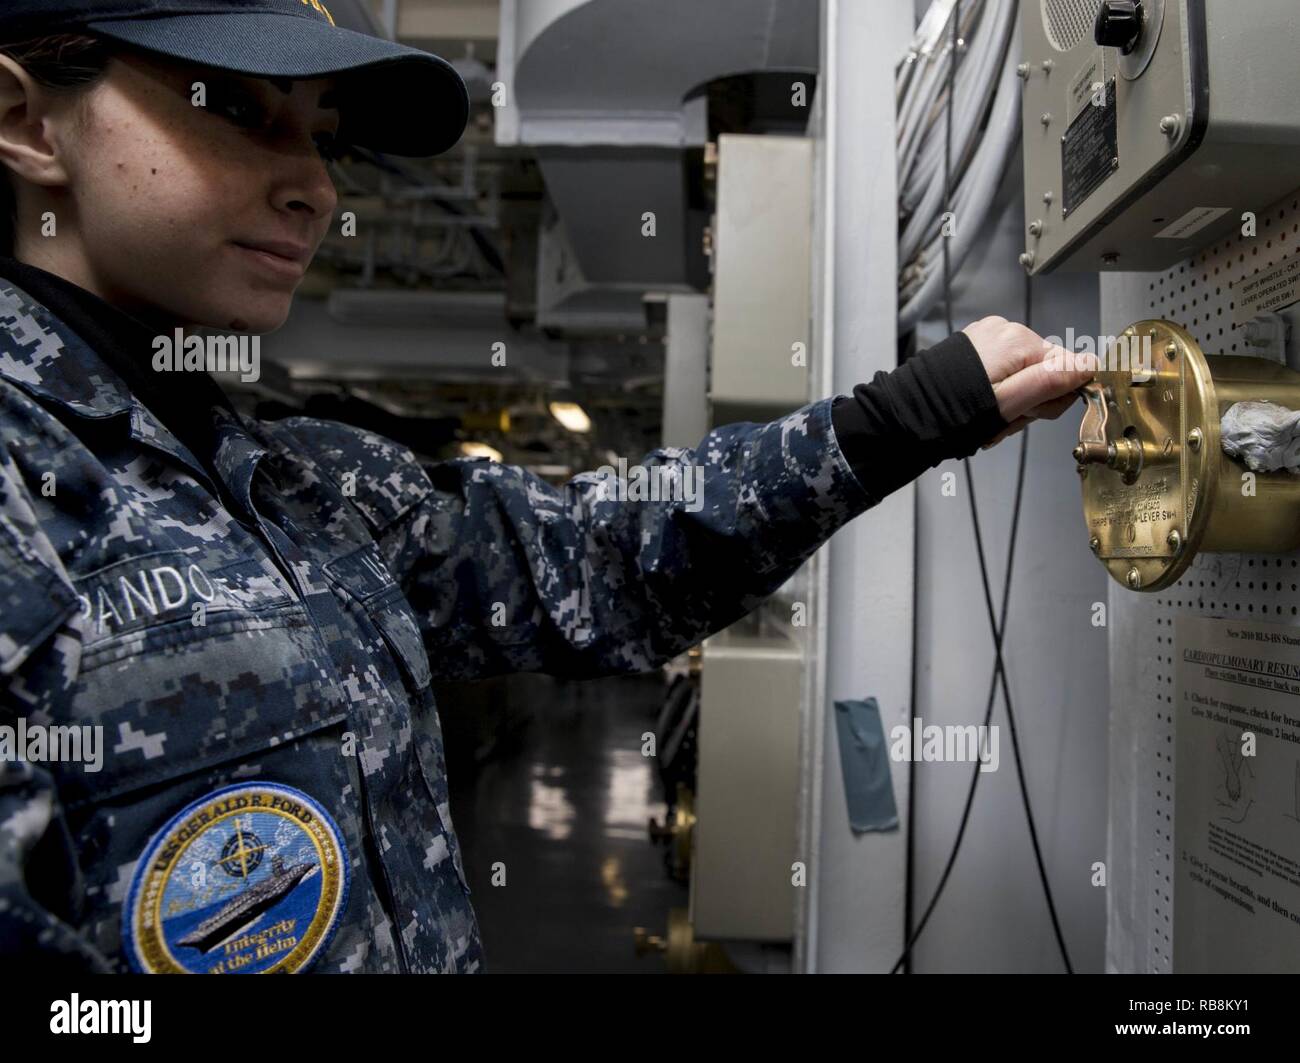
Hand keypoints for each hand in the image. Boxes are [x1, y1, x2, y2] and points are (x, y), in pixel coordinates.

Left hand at [962, 316, 1097, 448]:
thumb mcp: (1011, 403)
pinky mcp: (976, 347)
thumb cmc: (954, 412)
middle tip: (1006, 418)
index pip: (1069, 367)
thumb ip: (1052, 381)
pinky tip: (981, 404)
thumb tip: (1089, 365)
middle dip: (1031, 401)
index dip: (1055, 398)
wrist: (910, 412)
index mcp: (1018, 341)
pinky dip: (998, 391)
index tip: (1034, 412)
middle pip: (1045, 371)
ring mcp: (989, 336)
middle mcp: (1005, 331)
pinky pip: (1004, 370)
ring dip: (1013, 400)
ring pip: (1024, 374)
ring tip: (989, 414)